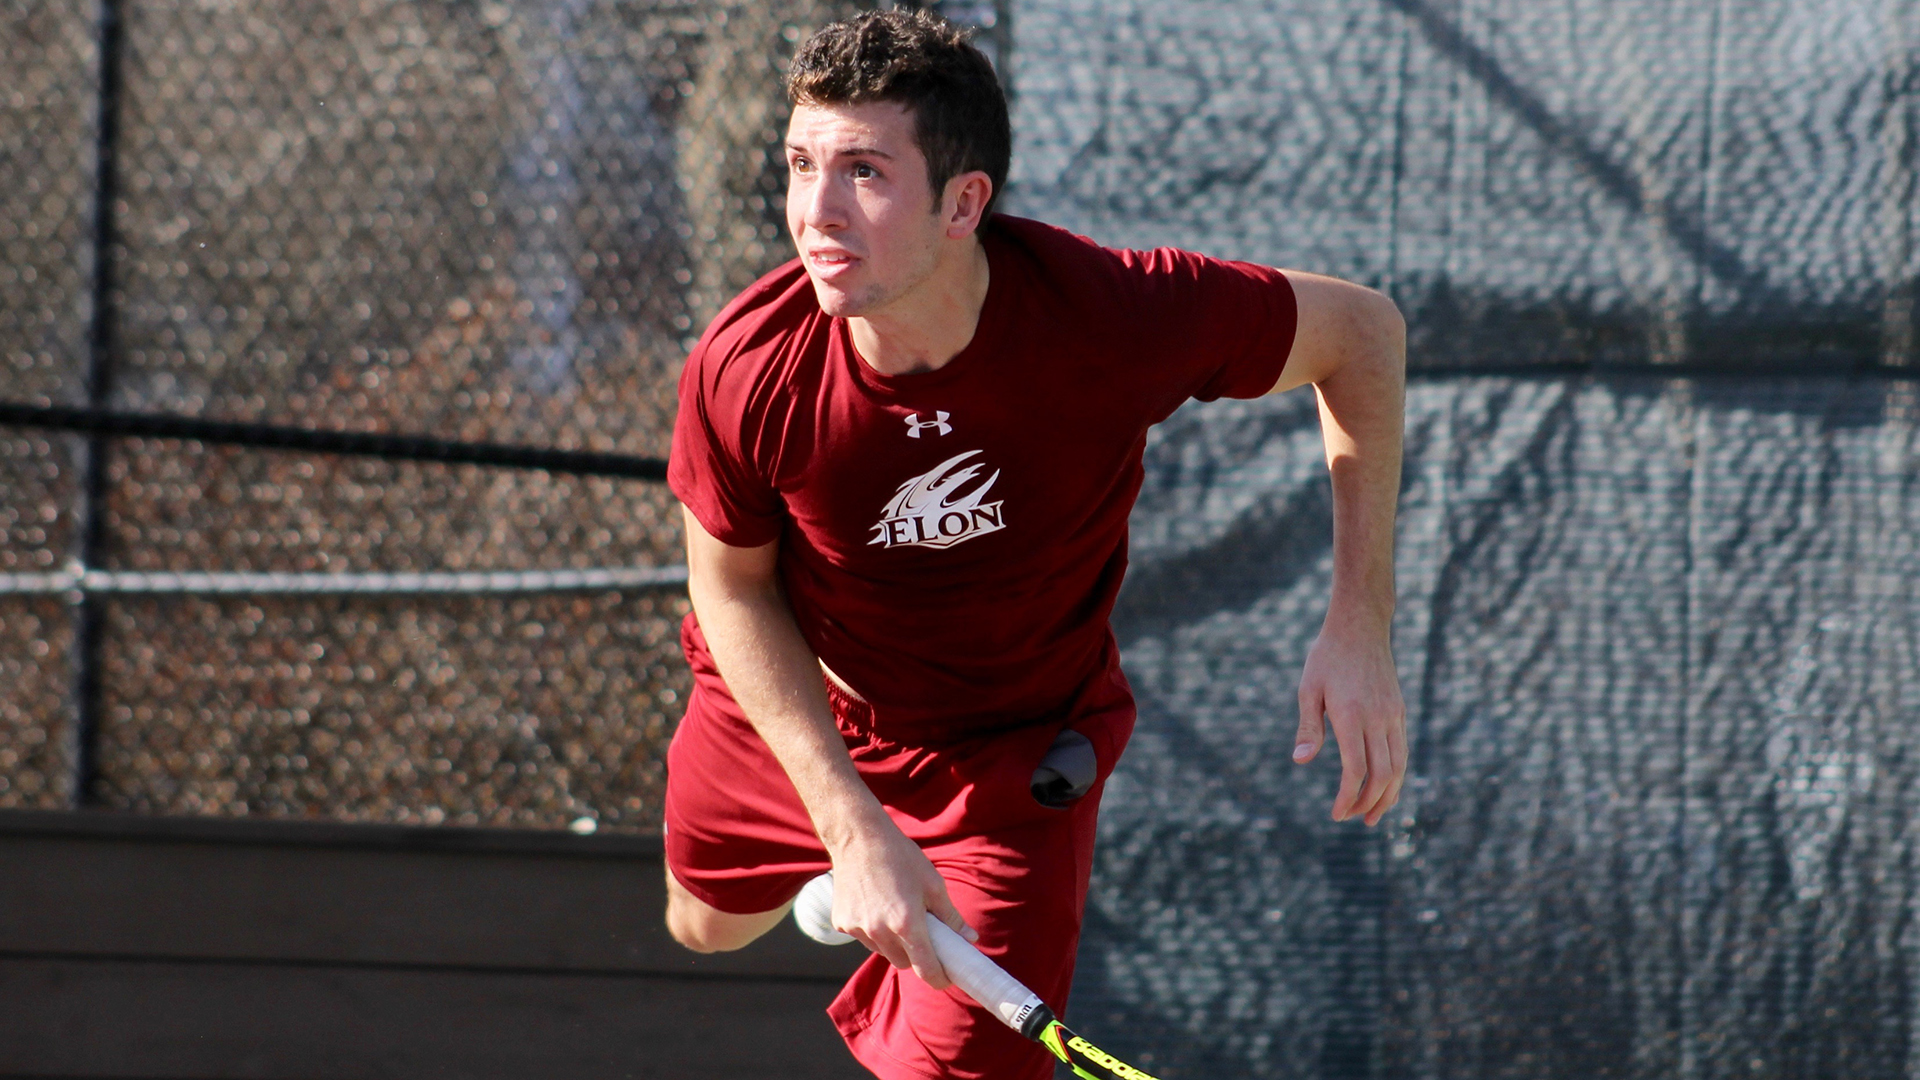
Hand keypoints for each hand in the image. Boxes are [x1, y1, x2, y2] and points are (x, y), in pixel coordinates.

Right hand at [827, 814, 977, 987]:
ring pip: (884, 952)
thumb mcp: (933, 884)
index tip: (947, 978)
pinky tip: (875, 905)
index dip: (940, 978)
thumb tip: (969, 939)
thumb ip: (951, 917)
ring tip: (896, 912)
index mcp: (907, 923)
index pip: (926, 970)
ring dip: (894, 943)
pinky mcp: (842, 923)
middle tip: (923, 934)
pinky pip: (865, 938)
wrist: (858, 837)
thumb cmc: (901, 857)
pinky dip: (874, 931)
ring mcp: (858, 929)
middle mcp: (880, 931)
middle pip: (904, 963)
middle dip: (917, 956)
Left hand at [1293, 623, 1405, 825]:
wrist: (1360, 626)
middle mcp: (1378, 718)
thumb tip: (1301, 762)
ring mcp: (1393, 715)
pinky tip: (1386, 788)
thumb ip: (1309, 728)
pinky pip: (1402, 751)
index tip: (1337, 814)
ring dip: (1388, 796)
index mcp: (1351, 715)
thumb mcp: (1309, 689)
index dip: (1348, 796)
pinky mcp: (1399, 711)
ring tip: (1372, 816)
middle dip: (1369, 803)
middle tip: (1352, 818)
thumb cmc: (1327, 657)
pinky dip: (1396, 776)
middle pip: (1383, 775)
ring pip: (1399, 766)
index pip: (1356, 769)